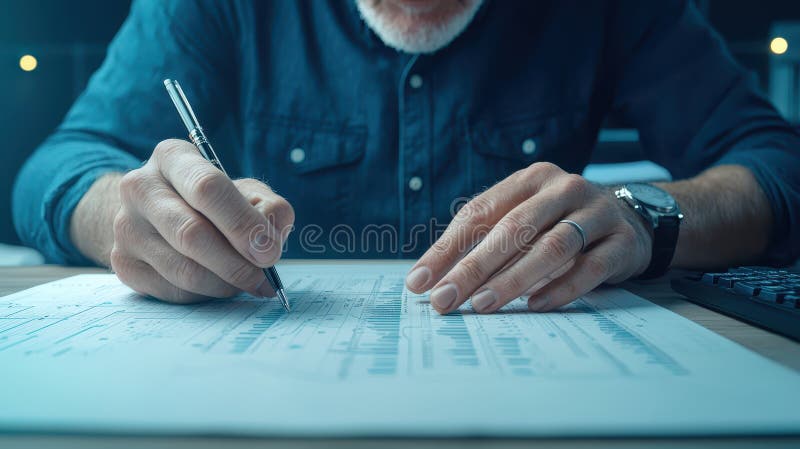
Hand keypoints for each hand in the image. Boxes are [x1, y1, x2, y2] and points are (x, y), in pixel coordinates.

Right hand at [110, 139, 293, 302]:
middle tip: (263, 278)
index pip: (208, 188)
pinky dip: (206, 295)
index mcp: (173, 157)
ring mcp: (125, 227)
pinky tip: (219, 284)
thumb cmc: (213, 202)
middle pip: (192, 233)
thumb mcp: (247, 191)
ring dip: (225, 283)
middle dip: (237, 263)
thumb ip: (269, 208)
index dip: (243, 224)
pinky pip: (174, 291)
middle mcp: (140, 187)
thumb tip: (269, 242)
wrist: (158, 215)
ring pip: (184, 270)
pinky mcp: (123, 263)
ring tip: (246, 281)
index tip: (269, 252)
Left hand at [405, 163, 652, 313]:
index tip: (420, 281)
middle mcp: (564, 189)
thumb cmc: (560, 223)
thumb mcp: (523, 218)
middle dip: (473, 267)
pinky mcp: (622, 241)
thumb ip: (481, 240)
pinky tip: (534, 305)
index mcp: (530, 179)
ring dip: (513, 279)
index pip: (479, 212)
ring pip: (551, 248)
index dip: (446, 248)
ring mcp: (596, 213)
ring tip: (483, 305)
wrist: (632, 222)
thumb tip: (429, 278)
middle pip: (513, 229)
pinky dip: (561, 288)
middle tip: (445, 299)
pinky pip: (590, 268)